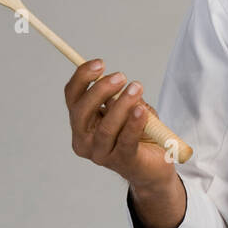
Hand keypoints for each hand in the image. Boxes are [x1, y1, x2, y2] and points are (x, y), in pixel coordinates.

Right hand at [64, 59, 178, 189]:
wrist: (154, 164)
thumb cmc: (138, 131)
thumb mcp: (128, 107)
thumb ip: (120, 96)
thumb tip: (117, 82)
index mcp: (81, 124)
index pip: (72, 97)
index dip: (82, 78)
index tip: (100, 63)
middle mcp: (84, 141)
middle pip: (81, 112)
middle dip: (99, 90)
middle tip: (121, 76)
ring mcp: (101, 155)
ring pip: (106, 127)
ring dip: (122, 104)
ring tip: (136, 88)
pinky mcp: (123, 162)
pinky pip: (126, 141)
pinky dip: (134, 123)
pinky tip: (141, 111)